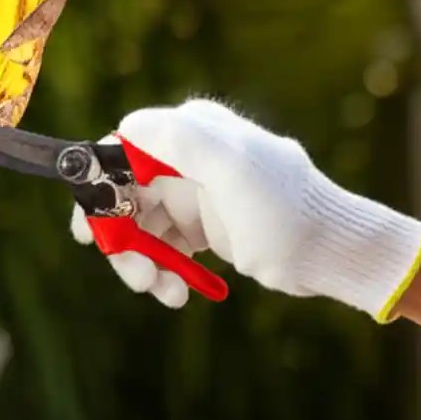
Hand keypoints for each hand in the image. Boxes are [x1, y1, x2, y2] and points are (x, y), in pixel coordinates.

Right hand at [73, 98, 420, 320]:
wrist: (331, 253)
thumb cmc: (284, 213)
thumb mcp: (233, 169)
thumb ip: (181, 140)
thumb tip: (126, 126)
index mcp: (189, 131)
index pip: (118, 150)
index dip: (97, 189)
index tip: (89, 233)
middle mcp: (184, 156)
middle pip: (121, 194)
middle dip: (122, 240)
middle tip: (138, 280)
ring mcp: (190, 191)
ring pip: (136, 226)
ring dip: (142, 263)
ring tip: (168, 293)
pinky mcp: (199, 224)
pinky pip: (158, 245)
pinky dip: (161, 270)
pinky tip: (180, 292)